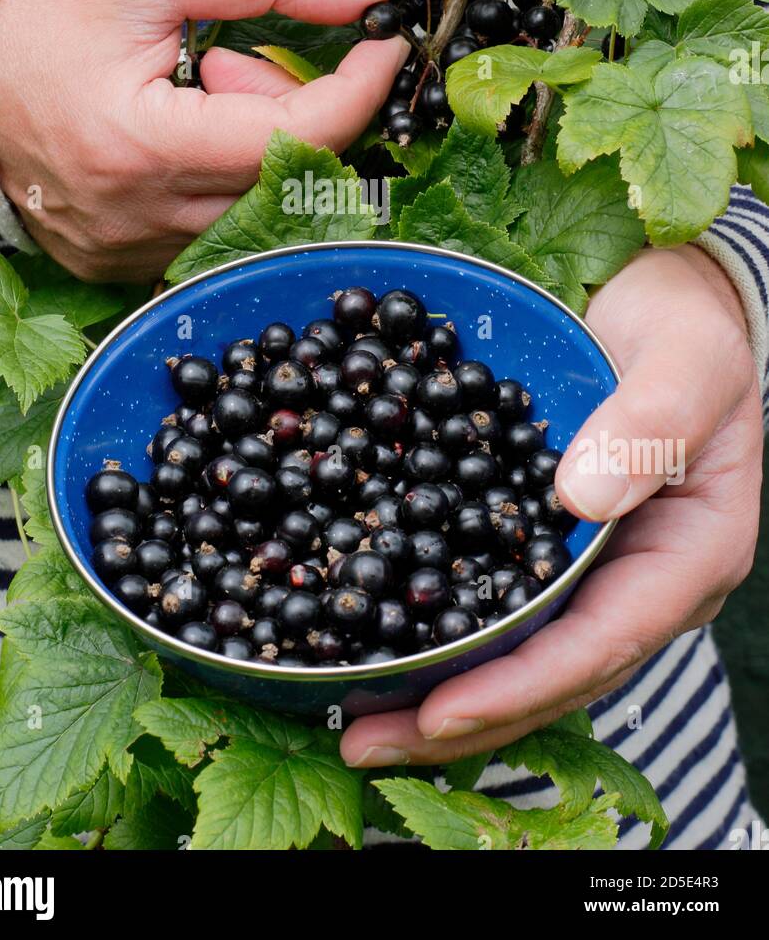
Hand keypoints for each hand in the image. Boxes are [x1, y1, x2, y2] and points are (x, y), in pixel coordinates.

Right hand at [0, 0, 402, 279]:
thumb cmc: (35, 7)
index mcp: (143, 144)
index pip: (295, 139)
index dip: (360, 90)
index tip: (386, 45)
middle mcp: (139, 218)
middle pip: (284, 182)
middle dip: (291, 111)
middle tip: (235, 59)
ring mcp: (127, 251)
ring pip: (252, 212)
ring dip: (253, 147)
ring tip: (194, 89)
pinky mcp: (118, 261)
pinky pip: (210, 231)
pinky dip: (219, 180)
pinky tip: (176, 134)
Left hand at [341, 245, 762, 767]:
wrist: (669, 302)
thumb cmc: (689, 328)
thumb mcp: (686, 361)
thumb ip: (649, 424)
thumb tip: (579, 500)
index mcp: (687, 558)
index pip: (599, 645)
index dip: (518, 687)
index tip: (437, 713)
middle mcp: (637, 583)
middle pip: (549, 673)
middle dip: (458, 716)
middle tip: (361, 740)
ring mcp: (593, 570)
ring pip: (516, 651)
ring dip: (437, 689)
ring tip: (353, 717)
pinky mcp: (548, 544)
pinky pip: (494, 599)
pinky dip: (436, 625)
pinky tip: (375, 635)